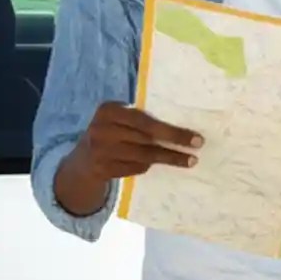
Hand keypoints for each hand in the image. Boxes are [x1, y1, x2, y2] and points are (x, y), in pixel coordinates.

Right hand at [70, 102, 203, 183]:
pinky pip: (135, 168)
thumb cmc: (112, 133)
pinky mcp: (102, 169)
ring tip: (190, 160)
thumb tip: (183, 122)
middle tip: (197, 147)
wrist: (83, 160)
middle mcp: (102, 129)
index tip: (195, 137)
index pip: (145, 120)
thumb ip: (140, 118)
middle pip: (147, 138)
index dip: (171, 130)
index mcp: (108, 110)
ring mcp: (100, 150)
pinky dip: (148, 166)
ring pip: (144, 155)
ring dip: (170, 158)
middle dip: (175, 142)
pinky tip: (161, 164)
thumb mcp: (119, 119)